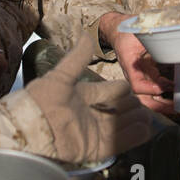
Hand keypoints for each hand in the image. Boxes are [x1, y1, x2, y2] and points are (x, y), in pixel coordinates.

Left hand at [24, 34, 157, 163]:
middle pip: (120, 109)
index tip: (131, 88)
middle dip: (133, 106)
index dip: (122, 89)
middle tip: (145, 104)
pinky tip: (146, 129)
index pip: (111, 91)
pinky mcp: (95, 148)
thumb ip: (77, 57)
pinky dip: (134, 136)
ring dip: (137, 120)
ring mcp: (95, 131)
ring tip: (149, 116)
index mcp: (85, 95)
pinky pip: (120, 142)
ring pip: (123, 125)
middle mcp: (92, 113)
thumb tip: (87, 32)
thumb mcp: (61, 75)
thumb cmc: (42, 100)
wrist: (30, 129)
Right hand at [99, 11, 173, 114]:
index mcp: (130, 63)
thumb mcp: (138, 30)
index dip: (149, 89)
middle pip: (143, 98)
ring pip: (149, 97)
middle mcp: (134, 74)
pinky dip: (165, 94)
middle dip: (159, 106)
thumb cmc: (128, 30)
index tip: (162, 87)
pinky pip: (155, 89)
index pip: (136, 84)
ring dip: (163, 104)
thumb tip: (170, 33)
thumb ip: (152, 34)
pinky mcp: (146, 75)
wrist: (119, 30)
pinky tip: (177, 95)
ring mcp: (140, 76)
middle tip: (176, 108)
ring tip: (179, 107)